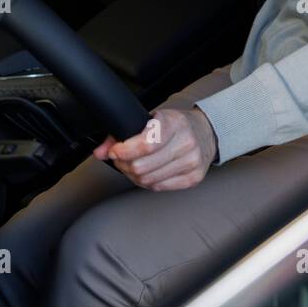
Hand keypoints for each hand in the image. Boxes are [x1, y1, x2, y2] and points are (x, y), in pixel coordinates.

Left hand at [93, 107, 217, 190]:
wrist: (207, 133)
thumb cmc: (176, 125)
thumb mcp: (152, 119)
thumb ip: (123, 132)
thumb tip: (100, 152)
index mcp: (175, 123)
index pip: (146, 144)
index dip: (124, 151)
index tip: (115, 151)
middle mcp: (186, 143)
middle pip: (142, 166)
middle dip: (125, 164)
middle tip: (122, 159)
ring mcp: (192, 162)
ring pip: (148, 180)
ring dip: (134, 175)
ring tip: (134, 166)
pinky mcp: (193, 178)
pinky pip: (159, 187)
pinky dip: (148, 182)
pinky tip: (149, 172)